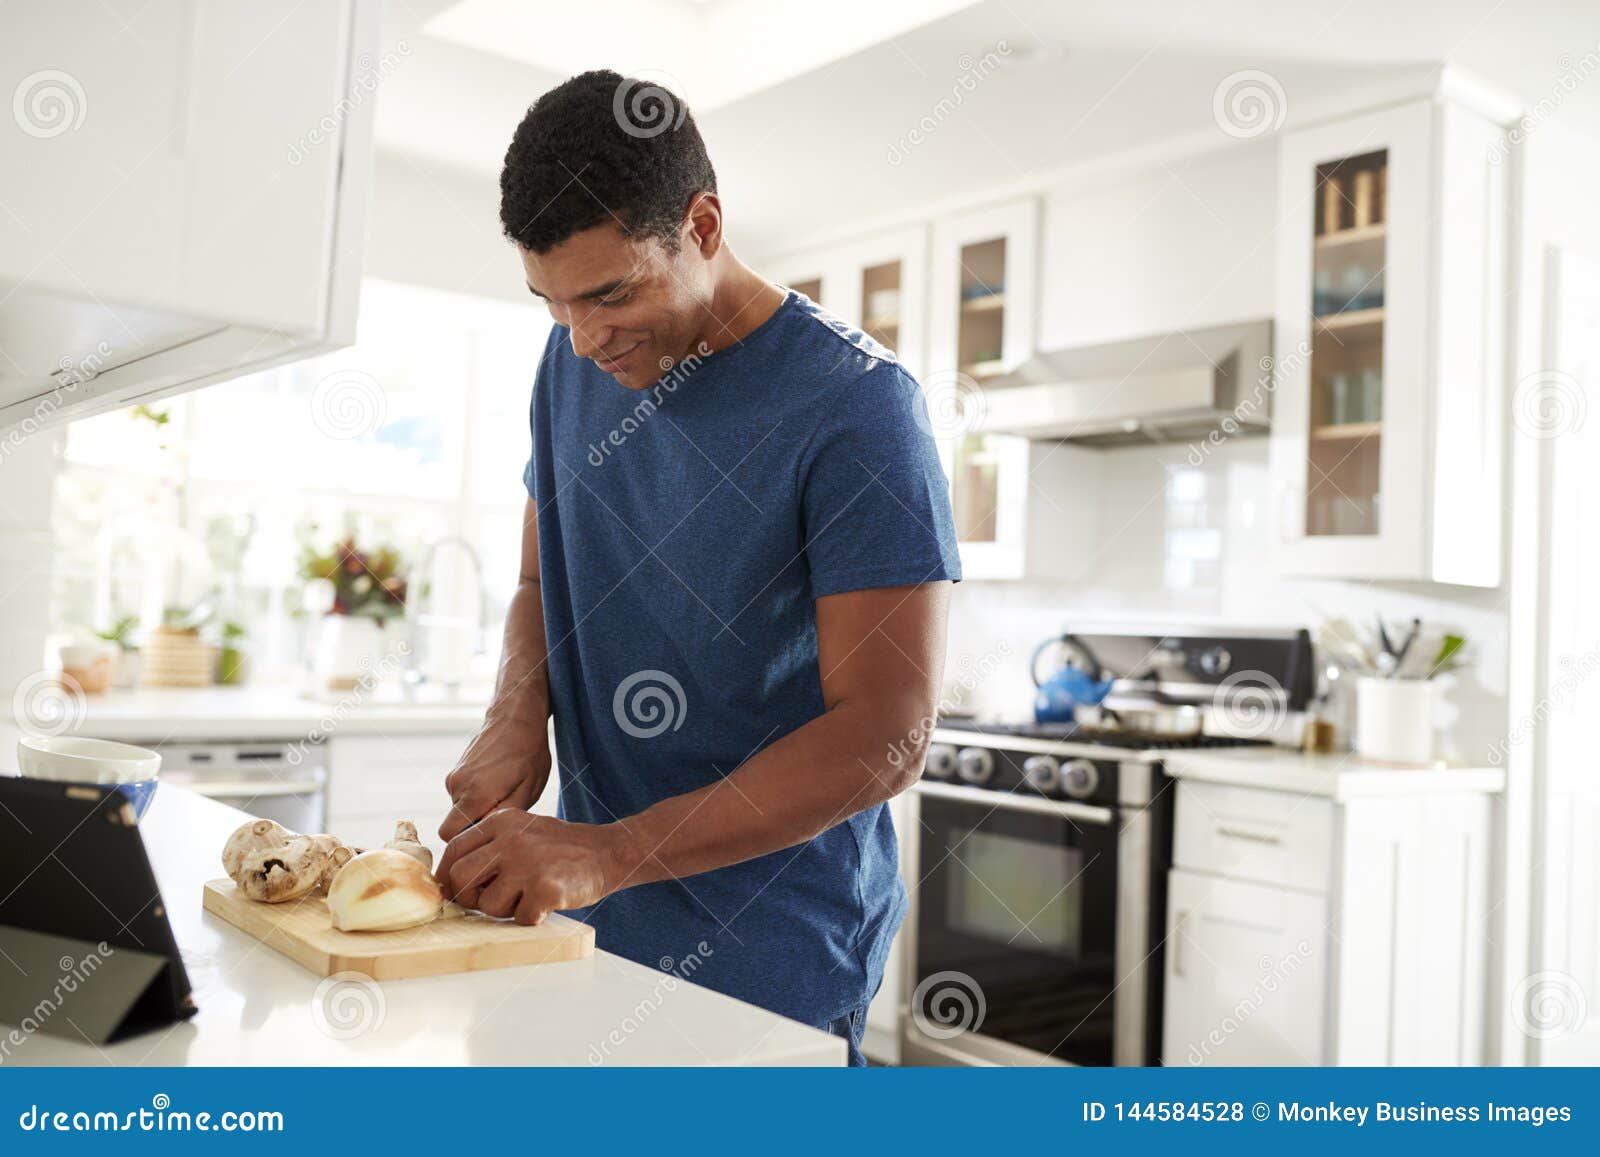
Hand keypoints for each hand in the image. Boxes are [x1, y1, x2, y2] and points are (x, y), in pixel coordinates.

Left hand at [435, 808, 633, 924]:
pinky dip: (532, 917)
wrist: (609, 851)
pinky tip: (547, 901)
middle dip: (471, 898)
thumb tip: (450, 879)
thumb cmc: (562, 848)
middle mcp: (509, 839)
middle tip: (491, 901)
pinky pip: (519, 918)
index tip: (459, 890)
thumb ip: (489, 846)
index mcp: (500, 821)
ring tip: (528, 897)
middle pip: (460, 879)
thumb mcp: (522, 830)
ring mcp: (527, 863)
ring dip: (505, 911)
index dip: (450, 877)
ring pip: (487, 905)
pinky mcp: (545, 888)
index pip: (453, 850)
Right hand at [439, 727, 548, 840]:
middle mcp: (457, 786)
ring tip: (503, 794)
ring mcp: (453, 778)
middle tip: (501, 818)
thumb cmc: (529, 753)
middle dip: (473, 829)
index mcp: (475, 794)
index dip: (471, 841)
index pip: (454, 837)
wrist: (516, 718)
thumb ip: (504, 816)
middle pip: (453, 827)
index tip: (493, 838)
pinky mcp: (454, 773)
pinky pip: (460, 797)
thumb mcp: (529, 789)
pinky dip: (475, 799)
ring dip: (477, 811)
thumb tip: (485, 835)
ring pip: (458, 812)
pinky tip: (496, 785)